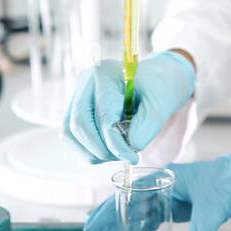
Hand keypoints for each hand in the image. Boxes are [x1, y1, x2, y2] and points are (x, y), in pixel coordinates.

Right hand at [62, 50, 195, 163]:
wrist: (155, 80)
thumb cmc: (157, 89)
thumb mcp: (160, 106)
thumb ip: (146, 127)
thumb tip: (129, 147)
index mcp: (106, 73)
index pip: (103, 114)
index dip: (115, 142)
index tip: (132, 157)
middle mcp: (86, 82)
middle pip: (79, 124)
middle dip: (101, 149)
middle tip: (125, 157)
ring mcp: (77, 95)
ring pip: (70, 132)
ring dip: (92, 152)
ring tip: (117, 153)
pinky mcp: (75, 109)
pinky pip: (71, 136)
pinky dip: (87, 150)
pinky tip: (108, 150)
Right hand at [83, 140, 230, 230]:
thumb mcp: (218, 204)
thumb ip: (203, 230)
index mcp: (169, 176)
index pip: (130, 192)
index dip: (109, 208)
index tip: (92, 225)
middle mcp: (169, 186)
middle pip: (131, 205)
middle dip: (111, 223)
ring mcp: (177, 198)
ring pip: (142, 216)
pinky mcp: (187, 210)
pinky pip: (158, 223)